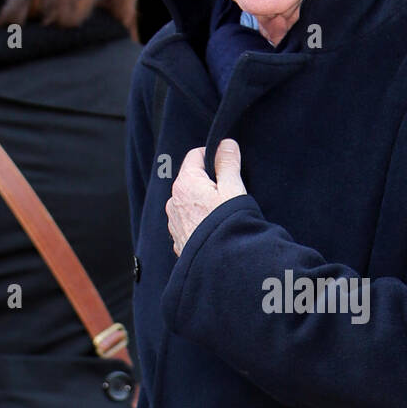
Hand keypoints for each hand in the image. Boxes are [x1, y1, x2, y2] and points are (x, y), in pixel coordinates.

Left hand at [166, 139, 246, 255]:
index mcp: (185, 183)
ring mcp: (174, 222)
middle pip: (192, 180)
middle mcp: (173, 201)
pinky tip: (214, 230)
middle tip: (229, 194)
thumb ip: (228, 163)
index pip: (196, 155)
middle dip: (209, 182)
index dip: (214, 157)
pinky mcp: (178, 240)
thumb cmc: (227, 225)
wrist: (220, 263)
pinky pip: (188, 222)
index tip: (228, 166)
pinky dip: (199, 222)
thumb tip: (226, 144)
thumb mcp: (233, 189)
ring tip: (222, 215)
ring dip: (202, 203)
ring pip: (189, 202)